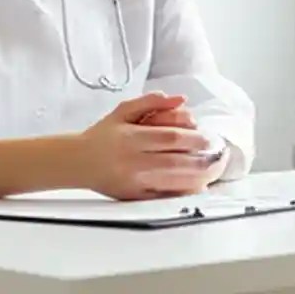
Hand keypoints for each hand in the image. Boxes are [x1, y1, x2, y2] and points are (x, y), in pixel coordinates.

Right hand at [77, 92, 216, 200]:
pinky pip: (162, 196)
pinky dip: (181, 192)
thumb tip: (180, 98)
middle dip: (200, 159)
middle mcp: (133, 160)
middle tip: (217, 156)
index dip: (193, 139)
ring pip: (172, 181)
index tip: (209, 138)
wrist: (77, 162)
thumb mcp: (123, 111)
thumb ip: (151, 101)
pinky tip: (196, 186)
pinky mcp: (134, 196)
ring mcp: (134, 181)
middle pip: (174, 161)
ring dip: (196, 177)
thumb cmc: (102, 135)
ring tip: (212, 170)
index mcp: (132, 138)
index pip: (169, 138)